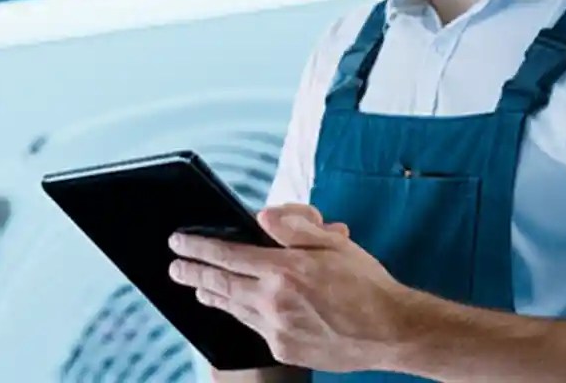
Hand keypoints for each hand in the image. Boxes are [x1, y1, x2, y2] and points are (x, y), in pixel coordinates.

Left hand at [168, 204, 408, 372]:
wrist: (391, 331)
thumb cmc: (367, 284)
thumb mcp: (333, 242)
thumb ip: (293, 227)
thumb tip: (262, 216)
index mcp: (285, 269)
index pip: (228, 253)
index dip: (199, 246)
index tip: (179, 242)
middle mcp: (275, 301)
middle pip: (220, 284)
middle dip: (193, 273)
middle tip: (174, 266)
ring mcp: (277, 329)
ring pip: (234, 308)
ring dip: (213, 295)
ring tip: (200, 288)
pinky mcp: (284, 349)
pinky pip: (255, 328)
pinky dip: (244, 315)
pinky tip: (240, 309)